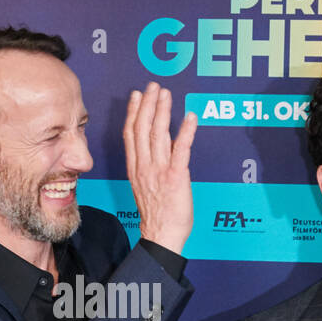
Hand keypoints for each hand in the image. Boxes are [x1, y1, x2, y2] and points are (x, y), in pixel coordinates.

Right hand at [123, 82, 196, 252]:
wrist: (162, 234)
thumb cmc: (157, 214)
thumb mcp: (144, 186)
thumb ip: (148, 165)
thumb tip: (157, 149)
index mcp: (135, 168)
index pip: (131, 134)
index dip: (133, 112)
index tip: (137, 96)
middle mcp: (144, 166)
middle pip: (142, 128)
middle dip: (148, 105)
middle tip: (153, 86)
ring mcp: (159, 170)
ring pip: (158, 134)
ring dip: (162, 111)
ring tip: (165, 94)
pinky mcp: (176, 177)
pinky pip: (181, 150)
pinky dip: (186, 132)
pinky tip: (190, 117)